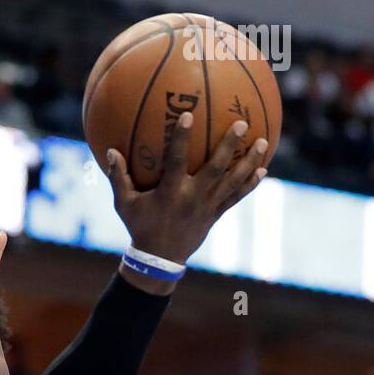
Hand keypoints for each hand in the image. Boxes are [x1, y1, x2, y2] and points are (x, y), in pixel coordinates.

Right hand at [107, 114, 267, 266]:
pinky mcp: (215, 215)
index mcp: (170, 192)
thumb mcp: (125, 204)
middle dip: (229, 146)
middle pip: (216, 168)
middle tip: (242, 124)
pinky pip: (235, 198)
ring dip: (249, 162)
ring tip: (264, 142)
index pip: (177, 160)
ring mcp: (207, 207)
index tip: (188, 114)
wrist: (159, 260)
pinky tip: (262, 171)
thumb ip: (118, 178)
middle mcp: (192, 198)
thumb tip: (110, 151)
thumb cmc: (139, 227)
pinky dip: (249, 185)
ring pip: (232, 182)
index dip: (181, 138)